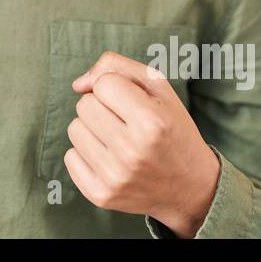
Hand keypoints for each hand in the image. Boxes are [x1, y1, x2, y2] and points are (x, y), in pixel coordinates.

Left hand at [65, 51, 220, 236]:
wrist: (190, 187)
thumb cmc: (171, 128)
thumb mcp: (158, 88)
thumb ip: (117, 67)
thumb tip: (78, 84)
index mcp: (151, 122)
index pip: (103, 83)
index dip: (116, 88)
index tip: (134, 103)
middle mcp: (132, 151)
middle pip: (84, 105)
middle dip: (102, 107)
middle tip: (127, 123)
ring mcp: (114, 177)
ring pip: (74, 129)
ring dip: (93, 129)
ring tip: (119, 141)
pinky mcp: (100, 195)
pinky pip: (70, 157)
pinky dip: (86, 154)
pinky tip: (110, 159)